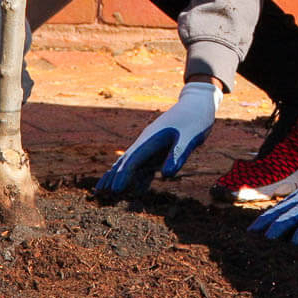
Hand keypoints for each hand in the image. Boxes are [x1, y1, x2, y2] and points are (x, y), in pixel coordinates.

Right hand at [93, 81, 218, 197]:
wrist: (198, 104)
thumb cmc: (195, 119)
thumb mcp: (189, 137)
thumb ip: (177, 154)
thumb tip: (166, 175)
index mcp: (151, 138)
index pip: (133, 160)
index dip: (123, 176)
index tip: (114, 190)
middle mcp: (147, 141)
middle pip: (125, 161)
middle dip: (112, 176)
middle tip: (99, 193)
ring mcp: (151, 144)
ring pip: (132, 163)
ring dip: (121, 177)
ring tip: (108, 191)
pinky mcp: (158, 148)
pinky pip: (145, 164)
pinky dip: (138, 176)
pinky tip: (137, 189)